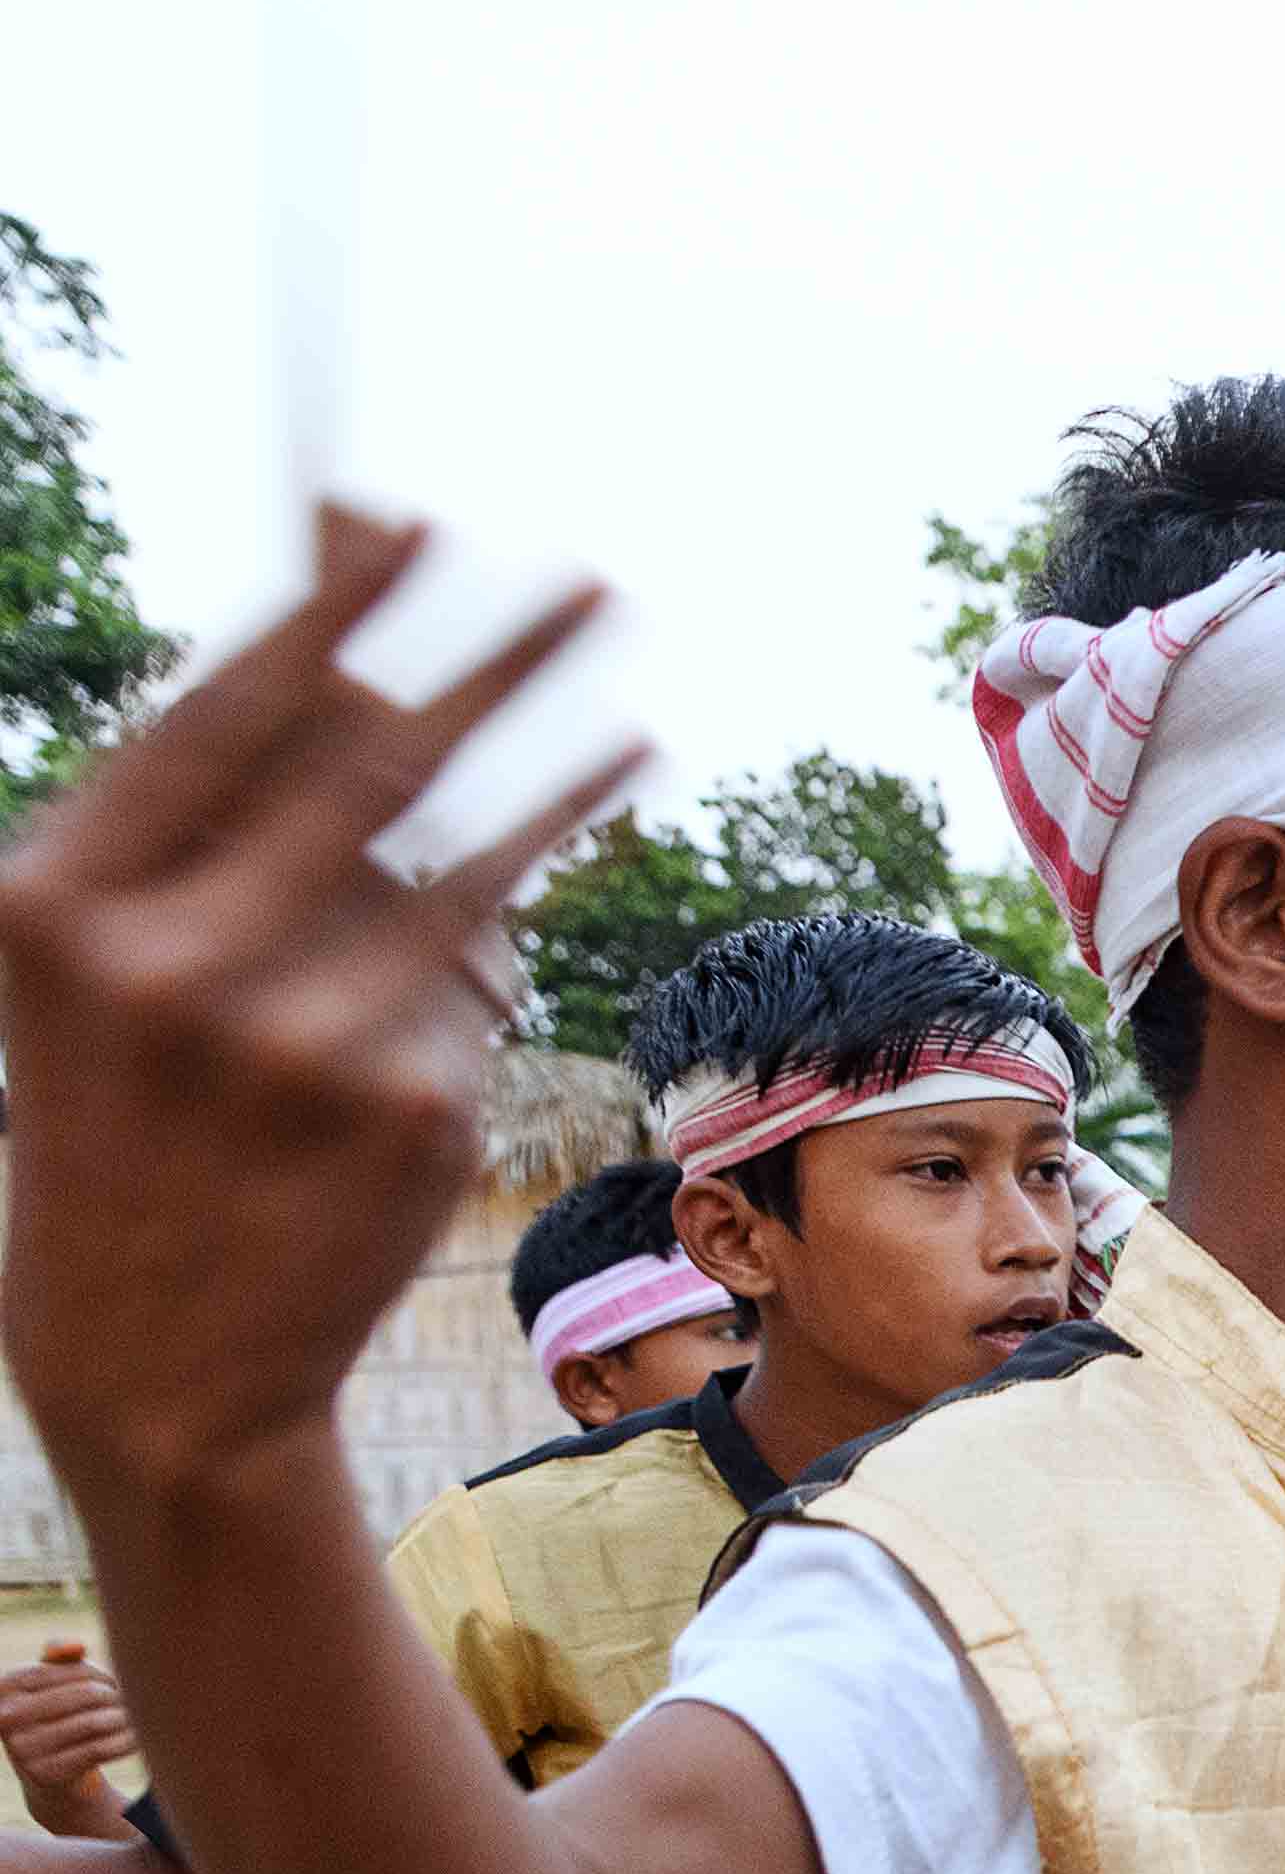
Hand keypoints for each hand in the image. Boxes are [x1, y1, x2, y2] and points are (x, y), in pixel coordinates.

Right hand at [0, 508, 638, 1504]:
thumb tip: (343, 637)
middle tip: (592, 581)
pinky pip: (474, 995)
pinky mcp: (411, 1113)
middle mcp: (176, 962)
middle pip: (373, 763)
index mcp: (63, 901)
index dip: (337, 608)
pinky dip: (476, 972)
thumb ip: (200, 814)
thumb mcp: (102, 957)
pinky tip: (467, 984)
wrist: (153, 1352)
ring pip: (459, 877)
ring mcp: (303, 1043)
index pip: (229, 715)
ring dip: (561, 791)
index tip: (418, 521)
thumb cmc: (127, 1110)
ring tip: (632, 731)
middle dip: (496, 662)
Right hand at [0, 1646, 137, 1842]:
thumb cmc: (57, 1714)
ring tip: (137, 1717)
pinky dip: (126, 1742)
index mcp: (4, 1686)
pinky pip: (99, 1750)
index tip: (113, 1683)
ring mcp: (23, 1749)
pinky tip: (140, 1738)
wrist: (52, 1771)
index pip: (70, 1669)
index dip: (101, 1674)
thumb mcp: (54, 1682)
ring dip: (127, 1718)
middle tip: (131, 1702)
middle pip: (87, 1694)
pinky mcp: (46, 1774)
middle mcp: (5, 1718)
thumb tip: (77, 1646)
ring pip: (95, 1723)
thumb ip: (64, 1656)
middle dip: (117, 1696)